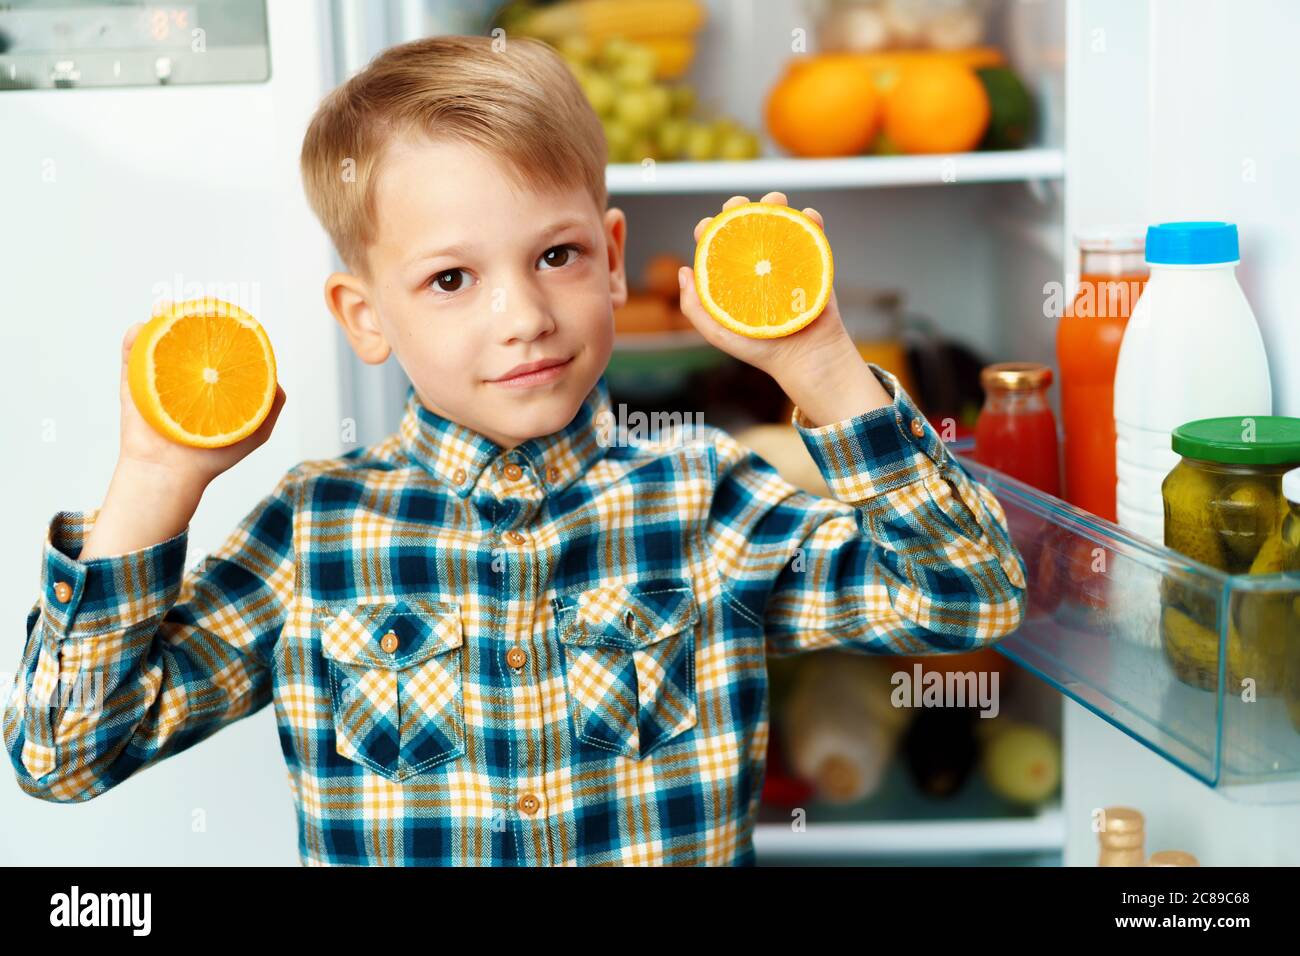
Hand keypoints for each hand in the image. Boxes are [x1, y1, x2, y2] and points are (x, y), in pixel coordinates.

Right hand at [117, 319, 287, 491]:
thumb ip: (272, 402)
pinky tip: (141, 328)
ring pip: (156, 337)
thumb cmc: (214, 456)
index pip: (215, 343)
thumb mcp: (256, 430)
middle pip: (185, 333)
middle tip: (193, 303)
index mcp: (210, 378)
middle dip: (188, 312)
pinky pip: (130, 353)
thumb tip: (275, 374)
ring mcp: (157, 374)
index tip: (222, 310)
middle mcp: (185, 372)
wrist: (171, 473)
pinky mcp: (133, 382)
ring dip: (159, 317)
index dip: (218, 323)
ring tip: (165, 308)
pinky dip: (133, 337)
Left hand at [677, 191, 856, 381]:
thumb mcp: (718, 333)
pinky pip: (811, 234)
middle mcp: (756, 264)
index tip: (707, 226)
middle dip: (738, 207)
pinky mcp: (812, 261)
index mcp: (733, 276)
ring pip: (777, 222)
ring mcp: (784, 260)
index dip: (708, 229)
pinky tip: (808, 216)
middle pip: (744, 225)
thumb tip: (685, 271)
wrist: (806, 356)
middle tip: (739, 207)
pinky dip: (811, 219)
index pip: (716, 244)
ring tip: (775, 202)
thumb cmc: (760, 349)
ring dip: (775, 204)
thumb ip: (695, 308)